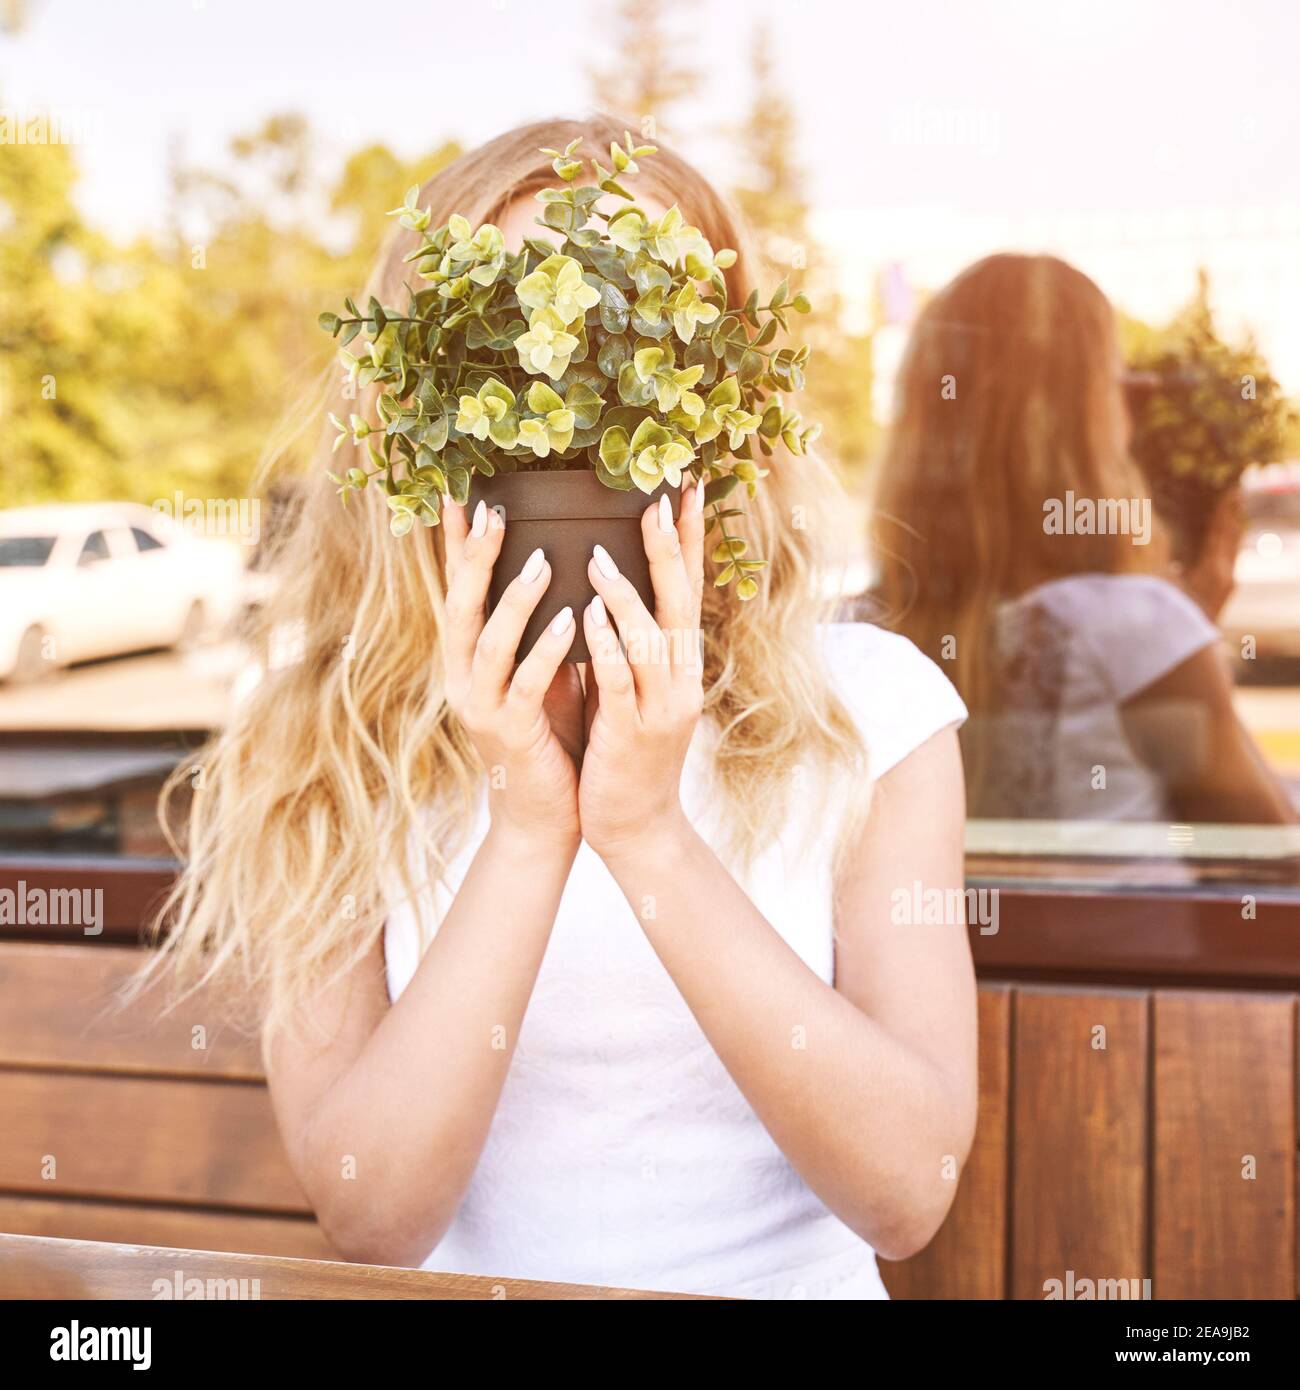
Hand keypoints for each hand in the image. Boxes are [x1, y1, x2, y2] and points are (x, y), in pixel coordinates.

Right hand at [442, 498, 582, 849]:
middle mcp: (463, 677)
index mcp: (469, 659)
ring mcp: (480, 706)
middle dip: (474, 555)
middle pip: (459, 604)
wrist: (542, 816)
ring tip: (541, 556)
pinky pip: (526, 682)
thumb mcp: (540, 675)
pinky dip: (547, 648)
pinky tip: (571, 619)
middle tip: (494, 508)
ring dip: (515, 596)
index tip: (462, 489)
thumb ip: (540, 630)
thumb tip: (564, 565)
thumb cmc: (548, 738)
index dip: (456, 542)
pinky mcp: (508, 732)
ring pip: (489, 639)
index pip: (458, 588)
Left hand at [578, 480, 705, 858]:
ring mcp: (662, 707)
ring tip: (596, 551)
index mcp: (679, 664)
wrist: (637, 828)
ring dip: (626, 593)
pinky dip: (606, 646)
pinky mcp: (634, 734)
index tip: (684, 486)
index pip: (687, 588)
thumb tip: (602, 583)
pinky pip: (621, 682)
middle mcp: (681, 678)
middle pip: (680, 601)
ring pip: (650, 639)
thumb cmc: (624, 752)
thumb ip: (625, 641)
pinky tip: (586, 615)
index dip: (689, 538)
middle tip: (658, 495)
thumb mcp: (632, 690)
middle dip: (669, 547)